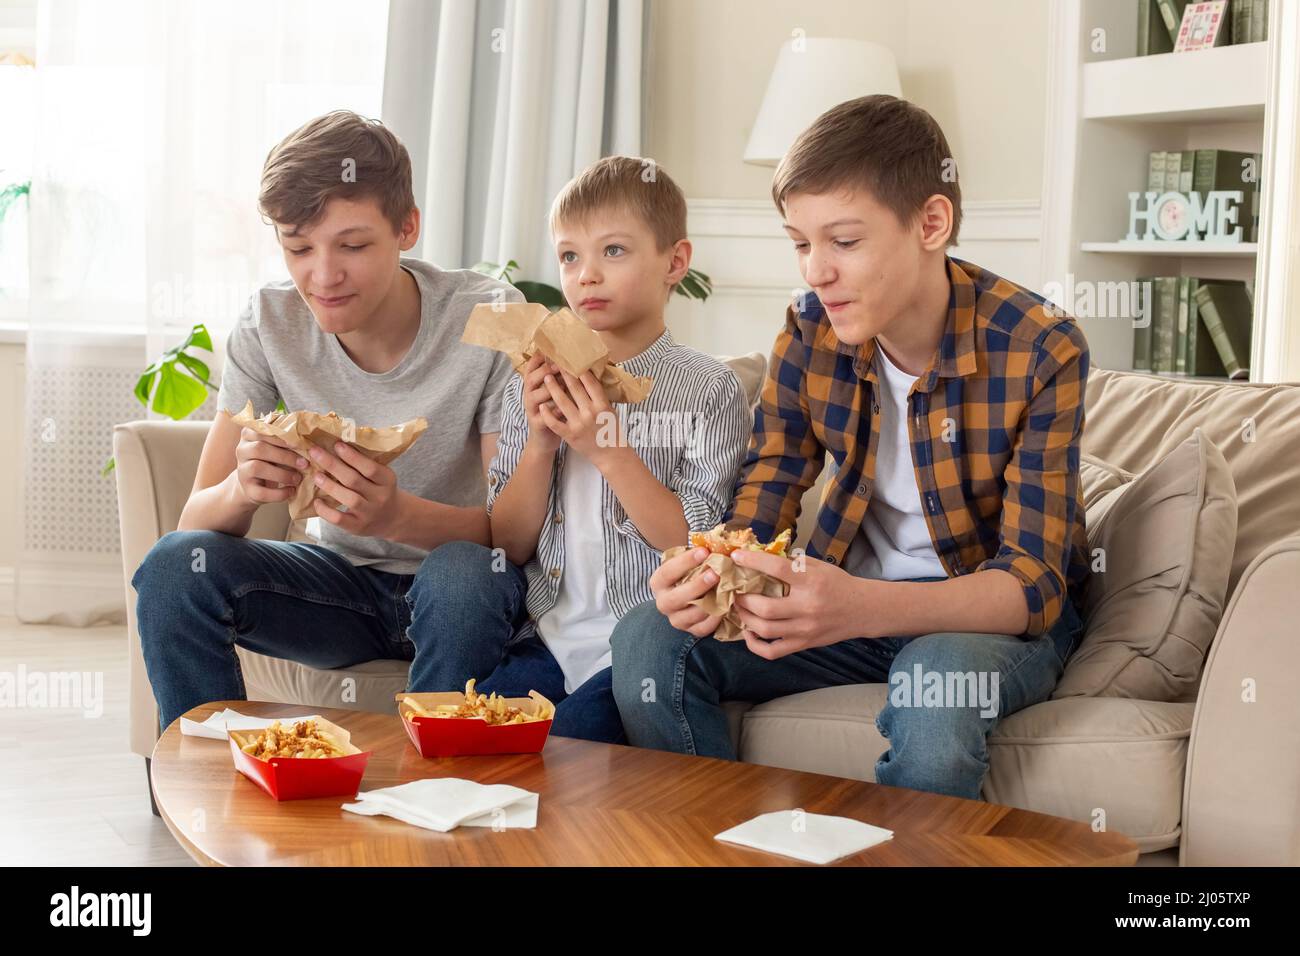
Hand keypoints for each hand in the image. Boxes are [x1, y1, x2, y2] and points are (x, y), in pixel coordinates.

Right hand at [234, 427, 306, 505]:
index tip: (299, 444)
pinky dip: (279, 493)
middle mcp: (241, 450)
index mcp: (249, 435)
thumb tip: (310, 443)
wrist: (255, 484)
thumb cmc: (271, 460)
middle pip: (259, 449)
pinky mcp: (247, 489)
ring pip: (257, 468)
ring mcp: (242, 471)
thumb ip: (287, 441)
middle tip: (304, 464)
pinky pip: (262, 492)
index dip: (281, 438)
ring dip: (282, 474)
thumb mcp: (276, 447)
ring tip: (298, 478)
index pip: (262, 431)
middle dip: (285, 456)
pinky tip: (291, 491)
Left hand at [307, 440, 401, 538]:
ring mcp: (369, 513)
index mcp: (387, 481)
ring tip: (315, 474)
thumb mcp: (381, 477)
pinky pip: (339, 519)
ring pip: (348, 498)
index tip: (336, 444)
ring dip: (329, 485)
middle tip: (315, 452)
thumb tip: (336, 445)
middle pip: (354, 480)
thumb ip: (365, 465)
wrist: (392, 518)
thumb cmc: (380, 491)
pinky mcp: (357, 527)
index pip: (370, 468)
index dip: (352, 456)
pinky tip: (317, 501)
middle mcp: (380, 497)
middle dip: (333, 465)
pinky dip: (325, 510)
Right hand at [521, 353, 561, 453]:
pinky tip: (564, 408)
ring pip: (534, 396)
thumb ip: (560, 378)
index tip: (551, 349)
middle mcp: (529, 395)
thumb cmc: (555, 412)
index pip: (531, 367)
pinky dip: (554, 412)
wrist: (546, 439)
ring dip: (549, 390)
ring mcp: (531, 410)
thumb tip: (574, 358)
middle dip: (545, 370)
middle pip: (530, 378)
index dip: (538, 358)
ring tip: (564, 385)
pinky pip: (544, 416)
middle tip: (560, 365)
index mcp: (534, 385)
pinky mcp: (537, 424)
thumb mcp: (556, 393)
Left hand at [538, 367, 619, 462]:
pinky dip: (547, 413)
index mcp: (602, 404)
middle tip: (555, 362)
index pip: (589, 381)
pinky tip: (542, 406)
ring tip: (546, 377)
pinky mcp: (570, 435)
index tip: (571, 359)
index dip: (578, 369)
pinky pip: (555, 422)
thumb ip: (599, 395)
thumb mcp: (610, 410)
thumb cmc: (610, 429)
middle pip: (574, 388)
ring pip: (562, 402)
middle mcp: (590, 412)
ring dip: (553, 388)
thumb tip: (589, 375)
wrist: (611, 454)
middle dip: (563, 373)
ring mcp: (579, 424)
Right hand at [649, 546, 723, 637]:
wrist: (690, 596)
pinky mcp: (691, 631)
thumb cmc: (690, 574)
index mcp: (659, 582)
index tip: (704, 551)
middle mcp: (663, 603)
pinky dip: (715, 618)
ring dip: (710, 602)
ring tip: (725, 589)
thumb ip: (697, 557)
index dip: (685, 561)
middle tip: (715, 574)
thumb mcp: (688, 564)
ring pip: (691, 614)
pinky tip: (726, 606)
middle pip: (677, 597)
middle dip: (697, 586)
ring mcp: (676, 619)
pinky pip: (703, 628)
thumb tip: (717, 545)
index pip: (668, 572)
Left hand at [730, 549, 875, 658]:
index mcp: (812, 582)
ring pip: (765, 630)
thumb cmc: (838, 584)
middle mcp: (808, 607)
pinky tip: (748, 633)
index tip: (737, 557)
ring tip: (740, 608)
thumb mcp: (818, 566)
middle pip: (765, 607)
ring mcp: (805, 630)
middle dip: (743, 599)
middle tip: (735, 591)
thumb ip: (791, 563)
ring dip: (745, 619)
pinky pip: (772, 651)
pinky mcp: (804, 644)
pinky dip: (754, 645)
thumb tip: (760, 556)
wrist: (863, 609)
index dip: (753, 562)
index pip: (777, 570)